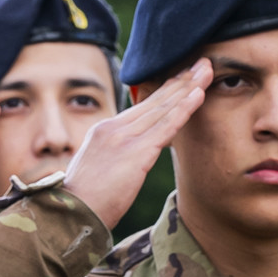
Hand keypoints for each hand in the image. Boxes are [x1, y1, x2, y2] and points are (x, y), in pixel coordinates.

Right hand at [64, 60, 208, 229]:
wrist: (70, 214)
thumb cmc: (84, 201)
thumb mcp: (98, 169)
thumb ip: (115, 155)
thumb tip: (130, 157)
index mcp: (105, 130)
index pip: (143, 105)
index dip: (167, 88)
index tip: (185, 75)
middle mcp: (114, 128)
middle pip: (155, 99)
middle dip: (182, 79)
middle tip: (203, 62)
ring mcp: (124, 138)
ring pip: (163, 108)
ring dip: (189, 87)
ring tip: (207, 70)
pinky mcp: (135, 153)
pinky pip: (166, 126)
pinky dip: (184, 108)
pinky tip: (198, 94)